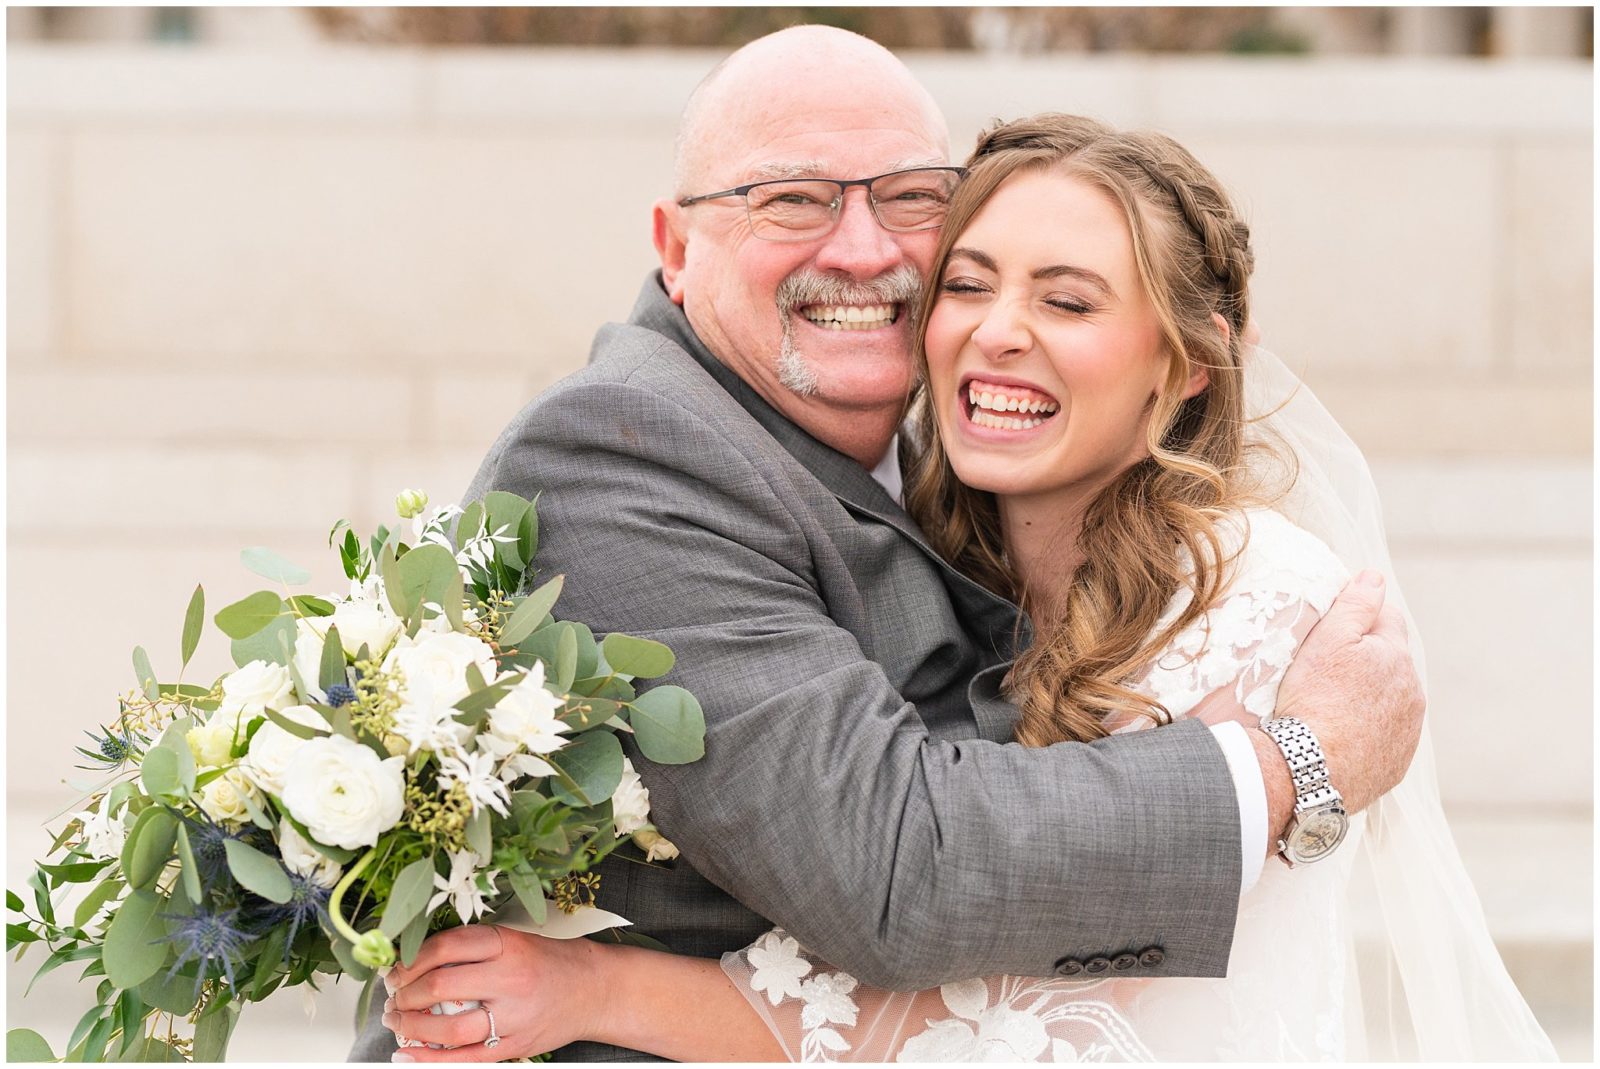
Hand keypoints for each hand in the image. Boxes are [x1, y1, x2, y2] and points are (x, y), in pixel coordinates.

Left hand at [381, 925, 602, 1061]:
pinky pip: (463, 1058)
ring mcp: (513, 1016)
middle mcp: (509, 978)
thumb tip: (413, 961)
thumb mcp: (514, 940)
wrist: (593, 990)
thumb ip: (471, 948)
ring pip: (448, 1028)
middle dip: (405, 994)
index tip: (396, 968)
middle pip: (440, 987)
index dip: (410, 960)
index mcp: (507, 945)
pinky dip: (429, 1059)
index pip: (444, 947)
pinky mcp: (514, 1046)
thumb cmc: (549, 962)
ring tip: (397, 1020)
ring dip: (412, 1026)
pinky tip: (406, 1054)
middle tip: (393, 996)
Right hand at [1271, 571, 1424, 814]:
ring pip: (1389, 700)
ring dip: (1368, 697)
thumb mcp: (1327, 640)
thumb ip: (1355, 604)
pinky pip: (1384, 737)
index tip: (1331, 632)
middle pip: (1390, 661)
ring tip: (1330, 707)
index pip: (1387, 618)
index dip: (1358, 620)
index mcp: (1397, 657)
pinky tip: (1338, 736)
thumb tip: (1375, 577)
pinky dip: (1366, 732)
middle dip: (1366, 660)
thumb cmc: (1312, 699)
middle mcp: (1412, 693)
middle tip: (1325, 672)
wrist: (1309, 769)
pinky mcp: (1396, 764)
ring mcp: (1408, 732)